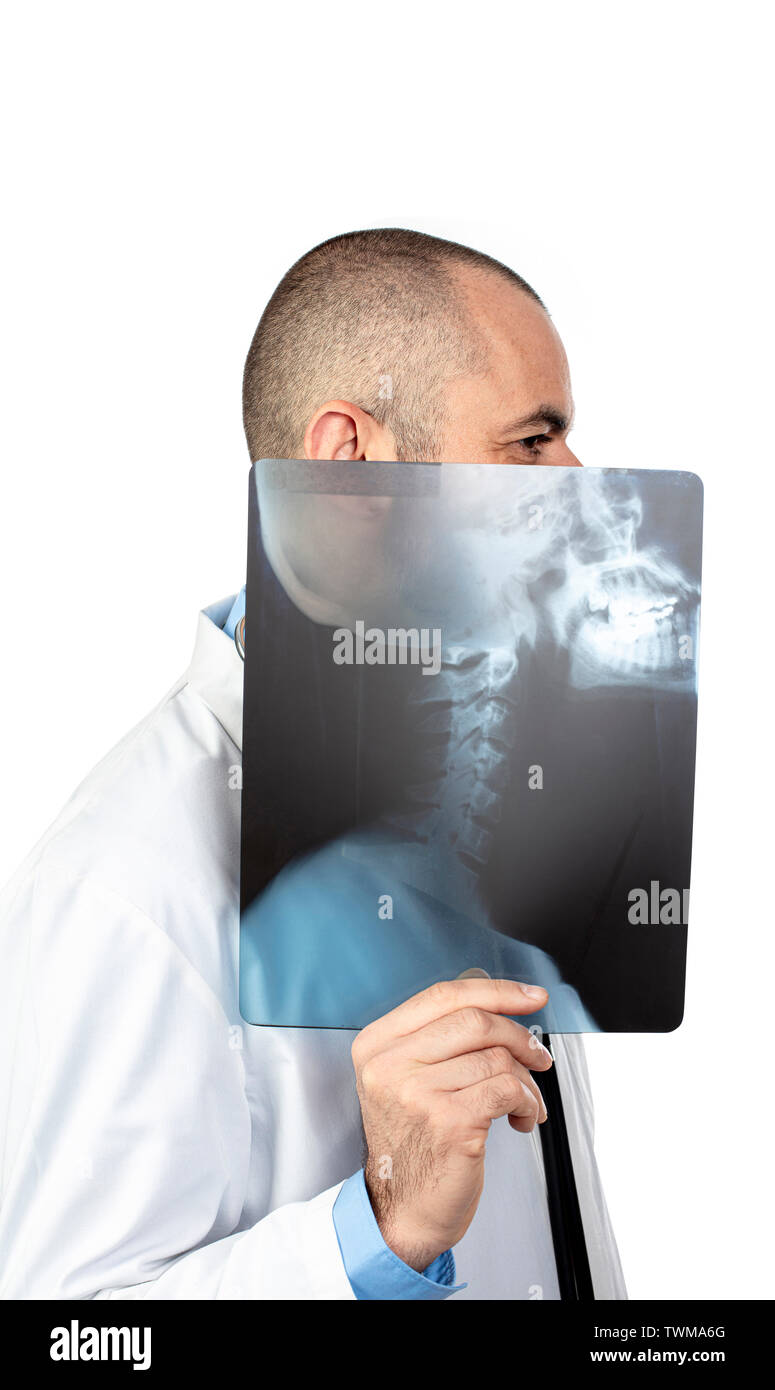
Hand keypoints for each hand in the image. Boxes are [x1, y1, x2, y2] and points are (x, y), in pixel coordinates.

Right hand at [351, 977, 552, 1271]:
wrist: (403, 1210)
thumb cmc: (413, 1143)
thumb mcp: (404, 1079)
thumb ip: (437, 1038)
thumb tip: (499, 1002)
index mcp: (377, 1044)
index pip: (444, 996)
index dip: (496, 990)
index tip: (531, 996)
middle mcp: (390, 1065)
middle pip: (475, 1020)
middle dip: (519, 1036)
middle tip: (538, 1056)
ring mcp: (418, 1094)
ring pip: (497, 1057)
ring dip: (527, 1081)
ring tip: (525, 1103)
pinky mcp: (450, 1123)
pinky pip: (508, 1090)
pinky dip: (528, 1103)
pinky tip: (522, 1119)